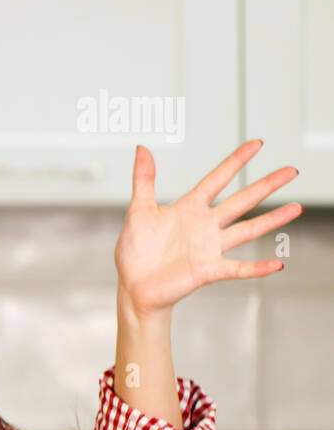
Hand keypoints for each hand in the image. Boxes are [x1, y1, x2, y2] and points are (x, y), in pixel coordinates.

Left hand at [114, 139, 301, 317]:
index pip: (217, 179)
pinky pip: (237, 268)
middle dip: (265, 185)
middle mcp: (204, 225)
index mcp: (189, 208)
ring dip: (272, 220)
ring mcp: (208, 248)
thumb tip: (142, 148)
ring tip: (296, 208)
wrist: (133, 286)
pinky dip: (256, 268)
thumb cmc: (135, 250)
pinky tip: (276, 264)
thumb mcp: (139, 210)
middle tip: (291, 171)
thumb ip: (144, 179)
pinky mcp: (207, 270)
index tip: (256, 143)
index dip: (236, 161)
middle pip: (241, 201)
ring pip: (246, 230)